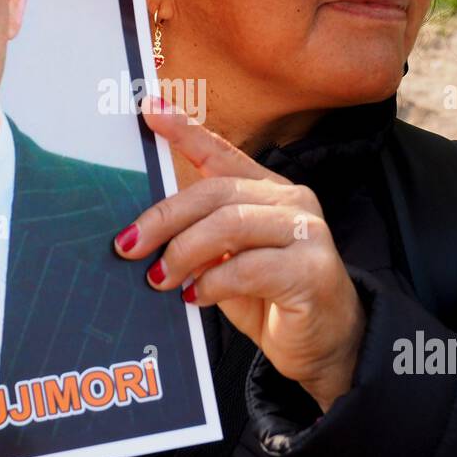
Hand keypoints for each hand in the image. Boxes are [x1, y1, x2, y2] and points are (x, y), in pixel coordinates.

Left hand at [114, 98, 366, 412]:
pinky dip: (213, 282)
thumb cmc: (271, 300)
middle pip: (216, 193)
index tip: (149, 110)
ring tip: (160, 279)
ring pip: (230, 225)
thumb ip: (199, 241)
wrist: (327, 345)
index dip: (184, 131)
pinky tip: (196, 297)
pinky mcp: (313, 270)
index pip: (221, 154)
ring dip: (184, 252)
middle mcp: (292, 202)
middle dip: (165, 217)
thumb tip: (144, 234)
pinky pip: (249, 267)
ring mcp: (307, 233)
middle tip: (129, 244)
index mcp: (269, 191)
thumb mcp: (228, 263)